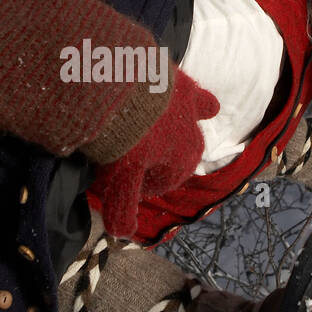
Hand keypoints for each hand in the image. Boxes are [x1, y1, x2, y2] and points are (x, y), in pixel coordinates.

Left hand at [90, 69, 218, 236]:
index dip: (141, 184)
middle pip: (178, 149)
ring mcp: (187, 104)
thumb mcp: (118, 182)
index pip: (163, 181)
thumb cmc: (122, 140)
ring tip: (151, 121)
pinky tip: (163, 86)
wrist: (119, 85)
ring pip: (191, 116)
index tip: (120, 181)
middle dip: (160, 155)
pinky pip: (185, 86)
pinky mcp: (177, 77)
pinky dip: (178, 91)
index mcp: (183, 161)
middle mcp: (192, 133)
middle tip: (128, 152)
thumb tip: (121, 235)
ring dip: (174, 122)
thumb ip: (122, 209)